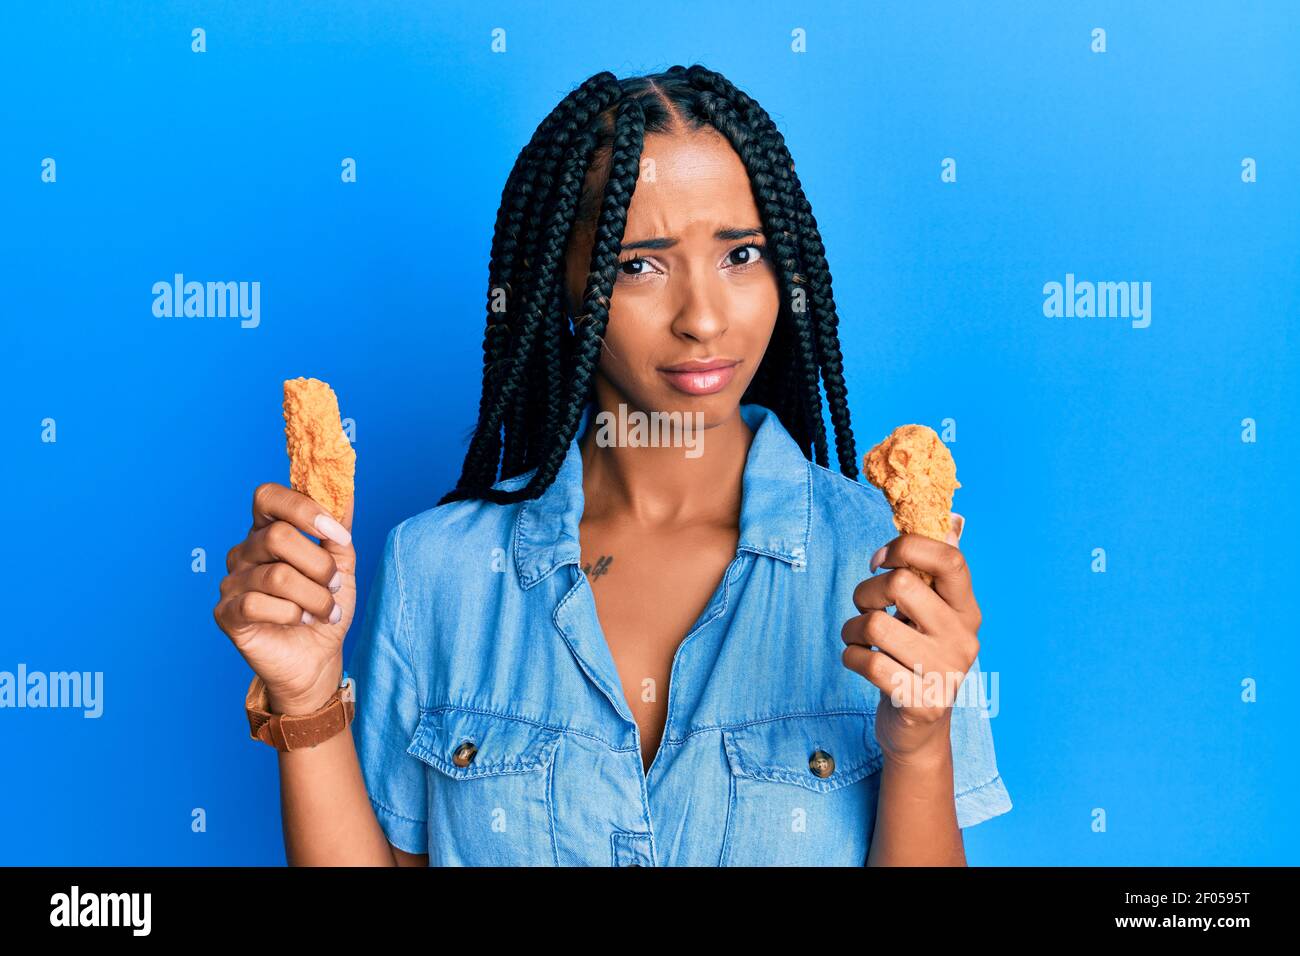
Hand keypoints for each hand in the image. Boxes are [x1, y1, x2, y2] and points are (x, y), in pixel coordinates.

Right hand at [213, 482, 356, 714]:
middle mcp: (245, 551)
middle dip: (320, 565)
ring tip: (326, 610)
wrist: (318, 657)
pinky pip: (256, 603)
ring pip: (276, 576)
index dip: (304, 509)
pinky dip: (291, 614)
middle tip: (335, 585)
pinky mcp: (226, 613)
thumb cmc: (326, 606)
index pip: (268, 496)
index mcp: (269, 530)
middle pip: (278, 537)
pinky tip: (301, 620)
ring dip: (314, 596)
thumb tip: (345, 493)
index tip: (337, 534)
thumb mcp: (342, 565)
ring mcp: (232, 581)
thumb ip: (339, 530)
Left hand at [840, 512, 980, 764]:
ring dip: (852, 629)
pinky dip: (850, 657)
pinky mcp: (919, 702)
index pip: (949, 559)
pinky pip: (866, 662)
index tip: (879, 561)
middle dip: (865, 592)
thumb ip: (935, 572)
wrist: (918, 730)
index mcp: (967, 610)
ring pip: (875, 624)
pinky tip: (859, 662)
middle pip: (900, 584)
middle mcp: (963, 639)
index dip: (906, 547)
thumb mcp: (931, 615)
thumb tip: (953, 519)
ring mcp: (944, 673)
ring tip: (858, 639)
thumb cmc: (916, 658)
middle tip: (865, 609)